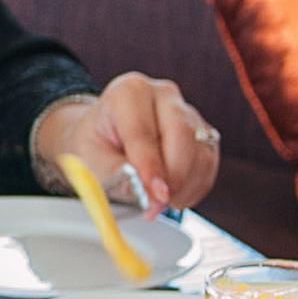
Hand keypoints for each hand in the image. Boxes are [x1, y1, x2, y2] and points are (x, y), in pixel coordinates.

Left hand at [35, 73, 223, 213]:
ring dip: (184, 186)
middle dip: (172, 178)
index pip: (143, 131)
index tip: (156, 195)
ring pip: (201, 152)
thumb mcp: (89, 160)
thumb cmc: (95, 143)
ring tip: (159, 203)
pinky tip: (173, 196)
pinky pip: (209, 163)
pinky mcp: (203, 133)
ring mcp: (188, 112)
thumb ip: (115, 176)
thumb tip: (145, 195)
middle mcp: (163, 95)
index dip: (151, 167)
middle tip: (157, 206)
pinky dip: (194, 187)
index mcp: (129, 92)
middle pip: (181, 136)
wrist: (105, 136)